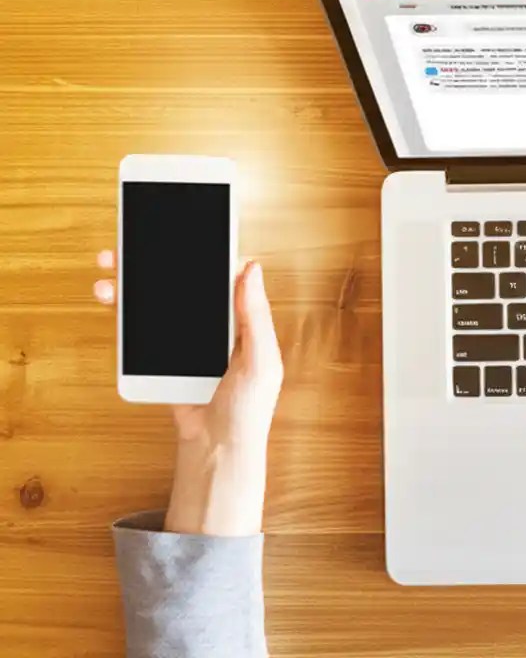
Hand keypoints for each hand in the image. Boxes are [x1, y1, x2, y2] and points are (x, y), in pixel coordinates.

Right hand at [96, 250, 282, 535]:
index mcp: (241, 320)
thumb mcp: (262, 361)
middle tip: (131, 244)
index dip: (202, 250)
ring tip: (112, 273)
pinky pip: (142, 330)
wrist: (218, 450)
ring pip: (157, 302)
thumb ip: (254, 316)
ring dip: (133, 284)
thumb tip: (250, 268)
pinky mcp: (164, 358)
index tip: (182, 227)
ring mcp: (187, 341)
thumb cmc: (250, 409)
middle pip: (182, 282)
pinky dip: (125, 313)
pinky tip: (112, 301)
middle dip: (155, 261)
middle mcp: (214, 324)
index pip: (221, 275)